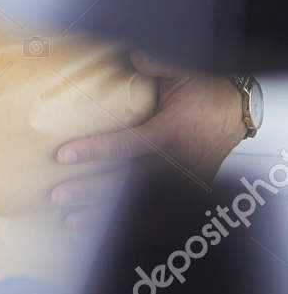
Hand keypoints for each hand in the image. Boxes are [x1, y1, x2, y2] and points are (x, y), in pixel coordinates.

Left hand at [51, 51, 245, 228]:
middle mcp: (179, 162)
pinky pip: (159, 217)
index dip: (95, 151)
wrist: (235, 113)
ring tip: (70, 220)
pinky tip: (105, 235)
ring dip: (105, 216)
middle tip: (58, 195)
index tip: (63, 156)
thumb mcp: (184, 70)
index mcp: (172, 131)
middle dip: (92, 192)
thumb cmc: (204, 91)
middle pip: (129, 184)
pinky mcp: (188, 195)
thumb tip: (133, 57)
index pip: (129, 145)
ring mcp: (185, 183)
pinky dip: (132, 228)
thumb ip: (158, 63)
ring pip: (140, 206)